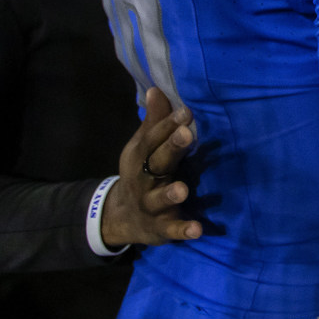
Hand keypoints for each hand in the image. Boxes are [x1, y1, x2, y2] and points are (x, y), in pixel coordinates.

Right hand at [100, 87, 201, 248]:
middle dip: (171, 148)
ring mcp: (150, 205)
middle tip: (188, 133)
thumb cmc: (141, 173)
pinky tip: (197, 229)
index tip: (186, 112)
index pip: (152, 138)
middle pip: (156, 162)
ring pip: (159, 199)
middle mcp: (143, 179)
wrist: (121, 217)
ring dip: (171, 193)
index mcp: (140, 157)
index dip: (168, 124)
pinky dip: (182, 230)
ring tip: (184, 189)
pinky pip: (171, 229)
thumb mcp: (143, 148)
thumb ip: (154, 122)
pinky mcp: (160, 227)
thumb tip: (156, 89)